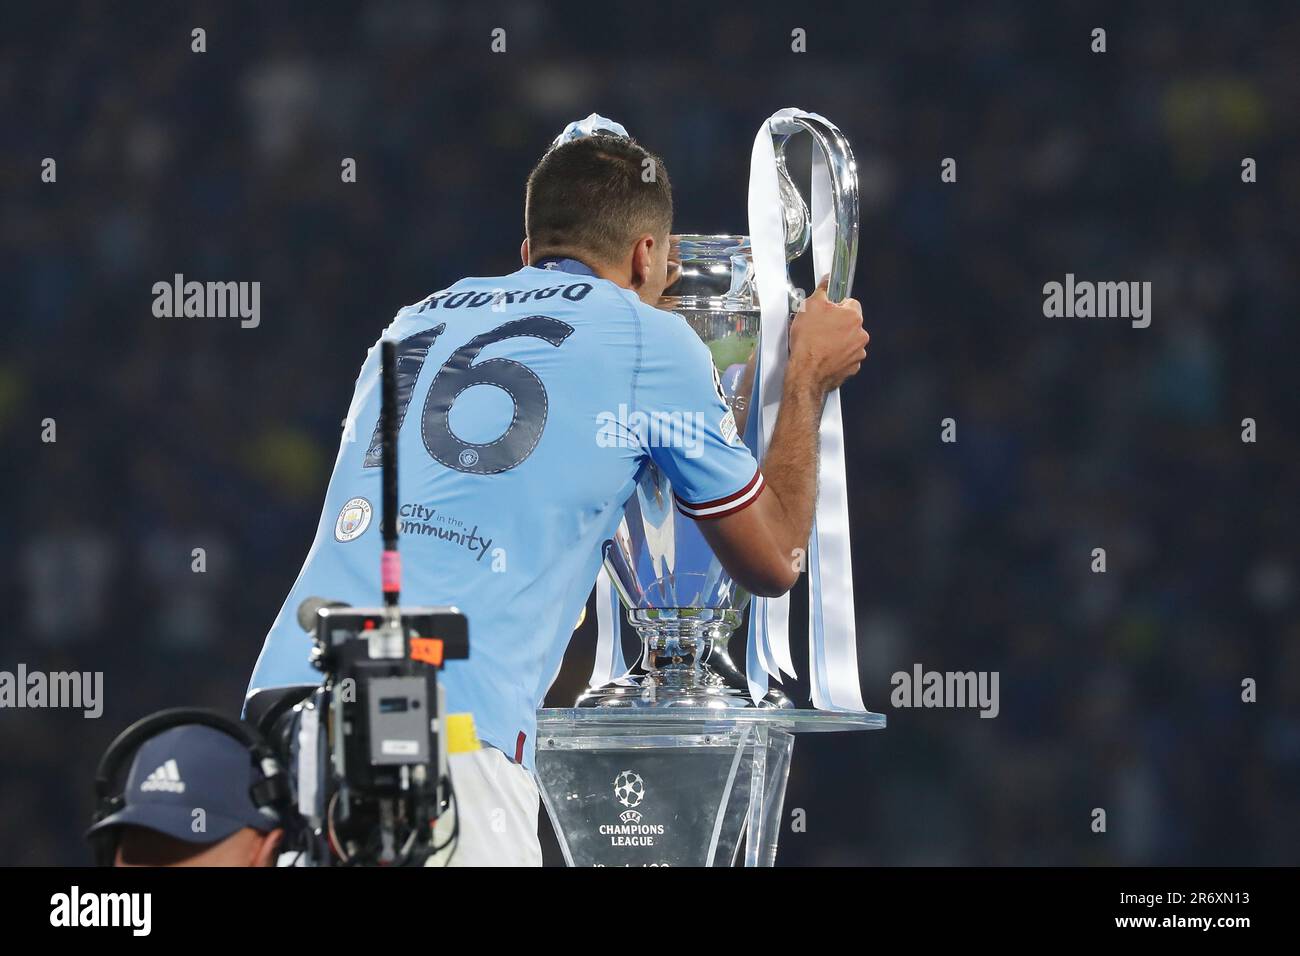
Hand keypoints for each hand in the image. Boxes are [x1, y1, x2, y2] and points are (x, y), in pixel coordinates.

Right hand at [787, 276, 869, 394]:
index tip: (827, 311)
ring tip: (820, 344)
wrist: (806, 372)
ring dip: (838, 341)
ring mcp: (858, 353)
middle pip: (850, 323)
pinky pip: (846, 357)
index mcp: (853, 317)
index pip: (850, 303)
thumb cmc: (809, 341)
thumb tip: (828, 280)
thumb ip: (822, 290)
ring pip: (849, 340)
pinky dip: (838, 356)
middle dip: (837, 324)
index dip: (836, 306)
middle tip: (820, 329)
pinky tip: (824, 356)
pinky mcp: (852, 367)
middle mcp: (860, 334)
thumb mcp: (810, 306)